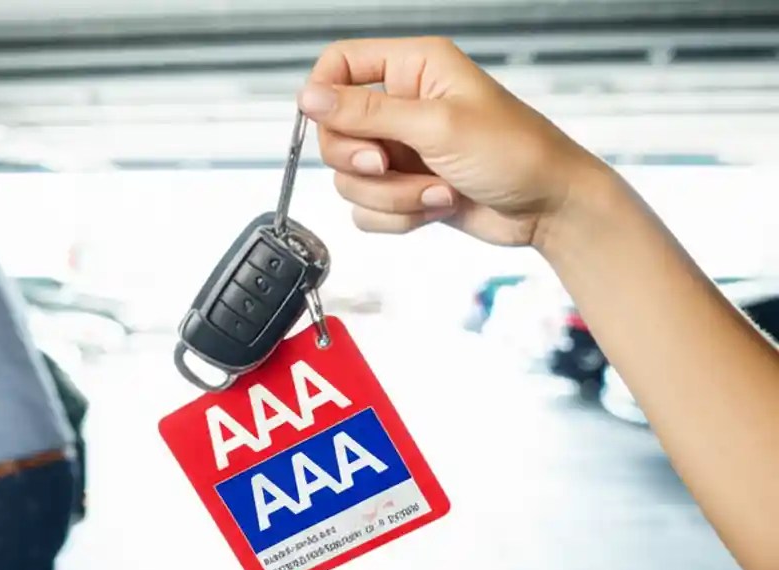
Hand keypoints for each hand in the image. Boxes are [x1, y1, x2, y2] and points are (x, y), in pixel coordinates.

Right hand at [299, 36, 610, 248]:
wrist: (550, 208)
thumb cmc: (515, 152)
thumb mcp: (437, 125)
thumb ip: (367, 112)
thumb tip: (308, 97)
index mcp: (412, 68)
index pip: (339, 64)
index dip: (324, 95)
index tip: (329, 123)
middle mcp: (402, 105)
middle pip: (334, 130)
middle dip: (362, 161)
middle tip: (390, 164)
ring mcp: (401, 149)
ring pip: (349, 177)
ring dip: (390, 195)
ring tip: (437, 191)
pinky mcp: (404, 188)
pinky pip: (367, 209)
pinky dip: (398, 216)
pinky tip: (438, 205)